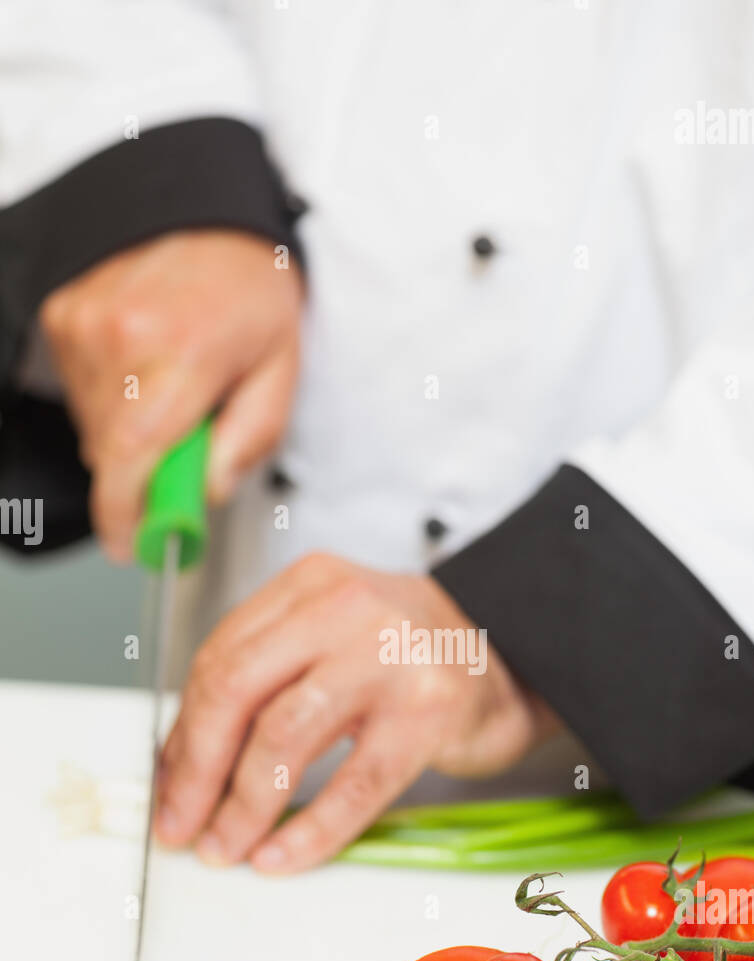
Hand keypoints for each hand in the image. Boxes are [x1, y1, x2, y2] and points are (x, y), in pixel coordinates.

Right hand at [39, 230, 301, 560]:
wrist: (213, 215)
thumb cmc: (252, 291)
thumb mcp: (282, 370)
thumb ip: (250, 440)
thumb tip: (208, 491)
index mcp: (182, 351)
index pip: (132, 457)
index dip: (124, 515)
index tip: (131, 545)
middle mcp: (122, 335)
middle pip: (112, 452)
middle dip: (146, 475)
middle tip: (186, 456)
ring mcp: (84, 323)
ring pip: (94, 428)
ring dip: (131, 437)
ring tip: (172, 396)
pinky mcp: (63, 315)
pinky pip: (79, 393)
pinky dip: (111, 402)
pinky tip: (145, 372)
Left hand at [155, 554, 556, 872]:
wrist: (517, 659)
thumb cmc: (413, 660)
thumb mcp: (333, 642)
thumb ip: (268, 681)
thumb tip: (187, 765)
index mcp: (310, 587)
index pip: (221, 658)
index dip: (183, 734)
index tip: (170, 788)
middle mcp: (346, 609)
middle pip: (238, 690)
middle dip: (197, 769)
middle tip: (182, 825)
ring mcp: (391, 656)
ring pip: (286, 736)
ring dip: (244, 806)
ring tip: (228, 847)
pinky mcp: (429, 711)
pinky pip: (355, 784)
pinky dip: (310, 829)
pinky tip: (284, 856)